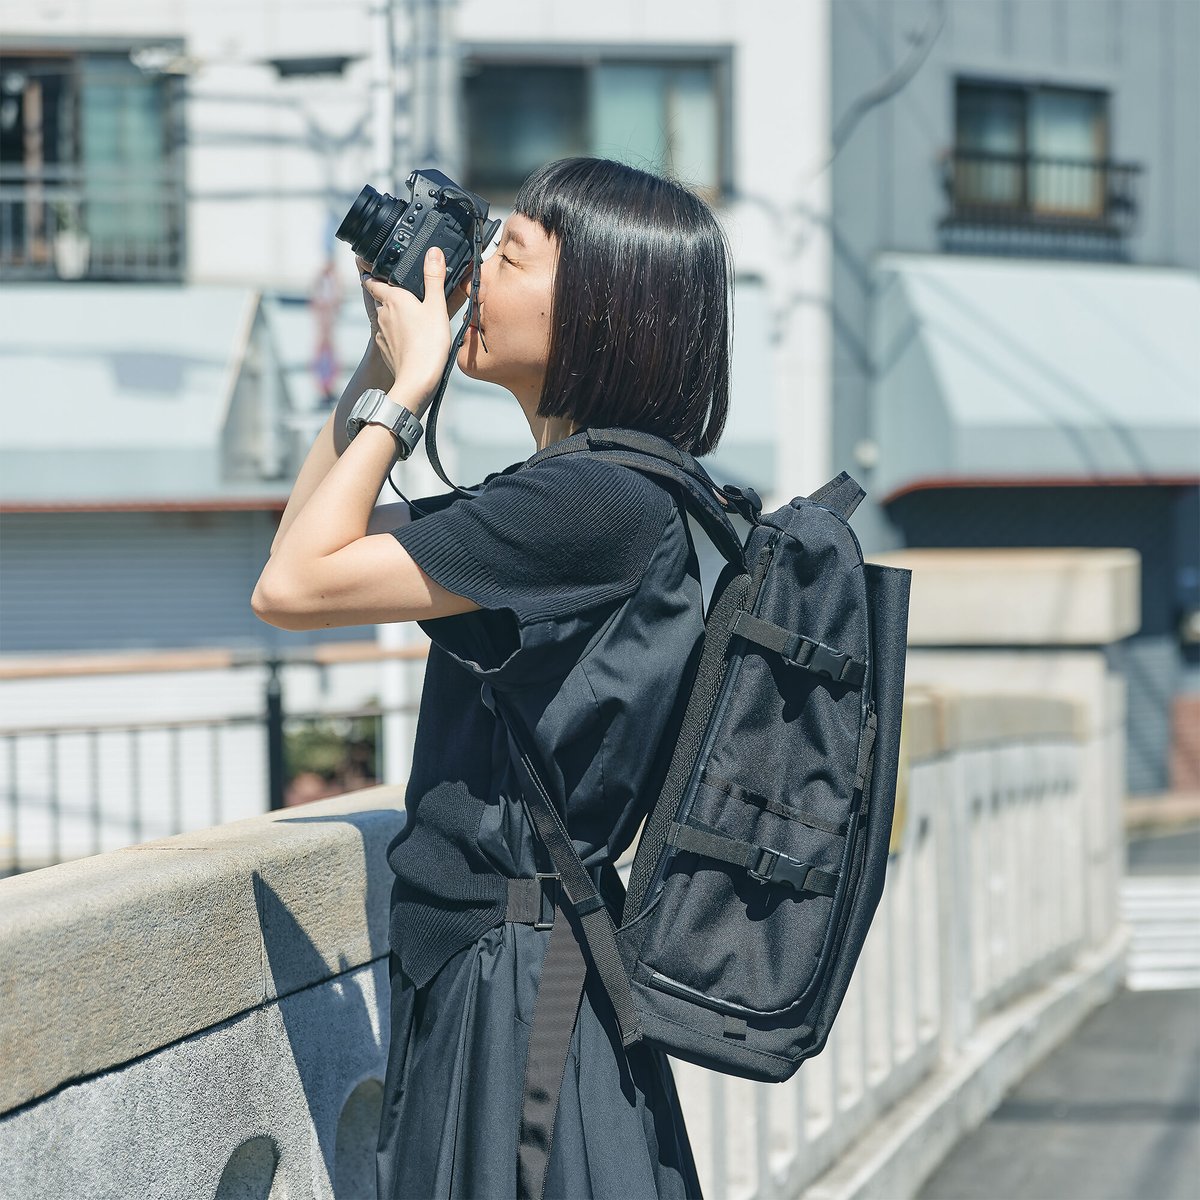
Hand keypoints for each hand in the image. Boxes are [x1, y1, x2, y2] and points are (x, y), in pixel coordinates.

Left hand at [362, 247, 453, 401]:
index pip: (373, 280)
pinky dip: (397, 333)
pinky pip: (389, 335)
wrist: (417, 380)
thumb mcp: (436, 307)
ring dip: (395, 315)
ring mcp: (382, 332)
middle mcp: (383, 313)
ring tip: (413, 316)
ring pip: (385, 317)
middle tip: (406, 293)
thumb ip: (434, 278)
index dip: (372, 272)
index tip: (373, 268)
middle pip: (381, 297)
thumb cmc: (428, 344)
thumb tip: (433, 252)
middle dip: (390, 294)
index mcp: (393, 298)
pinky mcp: (386, 348)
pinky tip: (412, 337)